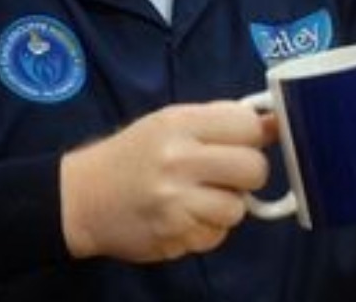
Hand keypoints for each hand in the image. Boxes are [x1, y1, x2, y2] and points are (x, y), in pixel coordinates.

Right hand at [60, 100, 273, 262]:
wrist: (81, 197)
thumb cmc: (133, 155)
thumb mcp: (169, 122)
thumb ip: (219, 120)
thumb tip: (274, 123)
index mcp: (180, 123)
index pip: (248, 126)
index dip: (254, 136)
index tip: (244, 142)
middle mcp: (179, 160)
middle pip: (253, 169)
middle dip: (248, 174)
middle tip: (227, 174)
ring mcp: (176, 202)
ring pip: (238, 208)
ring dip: (227, 205)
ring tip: (200, 197)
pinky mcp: (174, 236)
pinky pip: (217, 235)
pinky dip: (208, 228)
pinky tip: (186, 217)